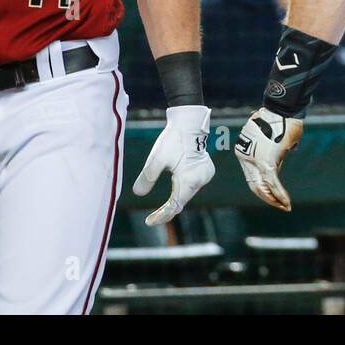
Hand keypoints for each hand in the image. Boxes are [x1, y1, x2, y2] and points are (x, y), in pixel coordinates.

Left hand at [132, 105, 214, 225]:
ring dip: (175, 197)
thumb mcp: (156, 159)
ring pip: (187, 192)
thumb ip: (147, 177)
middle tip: (153, 217)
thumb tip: (137, 193)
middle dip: (167, 209)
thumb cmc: (173, 139)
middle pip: (182, 200)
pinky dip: (182, 187)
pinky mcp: (206, 169)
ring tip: (161, 206)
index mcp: (189, 180)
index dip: (162, 216)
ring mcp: (206, 175)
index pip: (175, 206)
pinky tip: (175, 186)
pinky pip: (192, 184)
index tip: (149, 222)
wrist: (189, 122)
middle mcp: (201, 180)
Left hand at [234, 107, 302, 210]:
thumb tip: (275, 162)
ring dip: (275, 197)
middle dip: (268, 198)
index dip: (263, 190)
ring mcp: (256, 160)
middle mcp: (246, 157)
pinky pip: (273, 182)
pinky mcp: (268, 161)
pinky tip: (286, 203)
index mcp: (243, 152)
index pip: (252, 178)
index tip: (273, 197)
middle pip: (256, 185)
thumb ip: (268, 151)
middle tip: (280, 206)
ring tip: (284, 206)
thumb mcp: (267, 136)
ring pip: (265, 185)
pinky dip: (280, 194)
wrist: (281, 109)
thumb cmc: (276, 120)